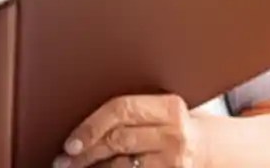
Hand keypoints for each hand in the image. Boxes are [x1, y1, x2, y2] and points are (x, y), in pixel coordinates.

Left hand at [56, 94, 209, 167]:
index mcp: (169, 107)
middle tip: (62, 160)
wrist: (208, 150)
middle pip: (119, 140)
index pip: (121, 110)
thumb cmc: (169, 126)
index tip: (69, 142)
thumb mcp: (157, 111)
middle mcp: (176, 134)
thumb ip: (129, 110)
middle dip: (86, 152)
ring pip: (123, 166)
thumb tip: (74, 110)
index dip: (91, 126)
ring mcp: (176, 161)